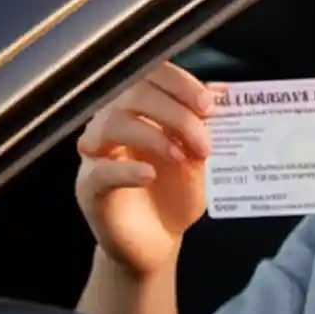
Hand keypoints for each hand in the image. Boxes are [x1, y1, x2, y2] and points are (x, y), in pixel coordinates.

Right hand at [75, 62, 215, 275]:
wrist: (160, 239)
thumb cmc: (177, 190)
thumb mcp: (201, 155)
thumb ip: (207, 125)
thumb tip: (224, 92)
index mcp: (140, 107)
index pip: (150, 75)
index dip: (179, 83)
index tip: (209, 103)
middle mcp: (113, 122)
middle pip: (133, 94)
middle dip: (175, 112)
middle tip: (204, 140)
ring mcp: (97, 154)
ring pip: (112, 124)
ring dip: (154, 136)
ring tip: (183, 157)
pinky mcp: (90, 188)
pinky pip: (100, 171)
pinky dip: (126, 169)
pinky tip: (150, 174)